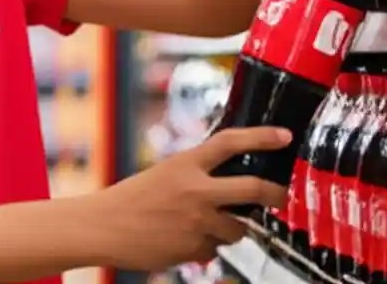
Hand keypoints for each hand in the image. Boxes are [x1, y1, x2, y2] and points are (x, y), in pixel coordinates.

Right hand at [85, 127, 290, 271]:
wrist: (102, 227)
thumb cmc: (130, 200)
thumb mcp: (165, 173)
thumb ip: (196, 174)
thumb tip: (230, 180)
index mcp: (186, 164)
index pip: (232, 141)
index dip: (262, 137)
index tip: (284, 136)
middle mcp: (196, 190)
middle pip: (253, 189)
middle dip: (275, 195)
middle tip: (280, 196)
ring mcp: (197, 221)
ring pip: (237, 228)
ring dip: (231, 229)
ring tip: (205, 225)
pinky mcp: (194, 248)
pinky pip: (214, 250)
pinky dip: (205, 247)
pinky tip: (183, 239)